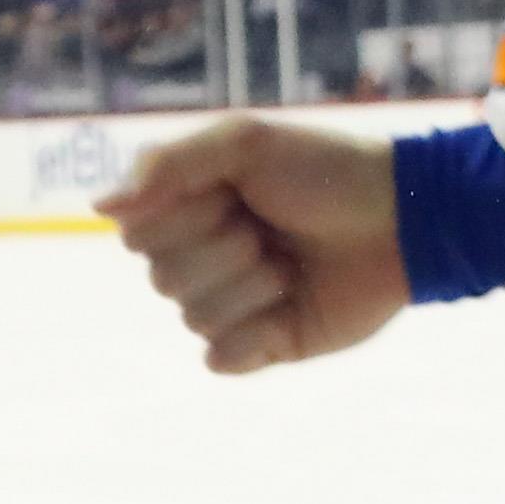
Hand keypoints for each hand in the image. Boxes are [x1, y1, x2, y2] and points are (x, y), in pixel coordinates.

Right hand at [99, 117, 408, 374]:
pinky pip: (221, 360)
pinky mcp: (267, 343)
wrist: (405, 218)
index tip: (231, 195)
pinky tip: (285, 309)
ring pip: (193, 316)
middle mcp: (204, 259)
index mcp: (191, 211)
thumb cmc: (329, 171)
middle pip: (162, 278)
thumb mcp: (246, 144)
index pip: (136, 234)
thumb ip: (169, 165)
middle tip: (270, 229)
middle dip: (223, 249)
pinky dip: (251, 338)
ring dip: (249, 286)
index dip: (181, 218)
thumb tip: (99, 206)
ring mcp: (236, 304)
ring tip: (291, 264)